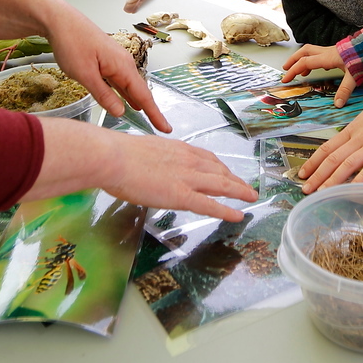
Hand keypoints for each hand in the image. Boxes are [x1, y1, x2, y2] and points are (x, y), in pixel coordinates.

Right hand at [28, 120, 256, 220]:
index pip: (205, 157)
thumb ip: (151, 159)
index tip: (227, 171)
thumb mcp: (140, 149)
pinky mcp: (181, 195)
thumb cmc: (116, 154)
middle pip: (218, 170)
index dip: (219, 166)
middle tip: (246, 187)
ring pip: (221, 185)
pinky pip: (210, 204)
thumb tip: (147, 165)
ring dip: (238, 191)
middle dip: (234, 179)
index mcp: (176, 148)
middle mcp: (187, 160)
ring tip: (251, 197)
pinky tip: (238, 214)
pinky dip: (227, 210)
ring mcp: (186, 177)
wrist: (111, 157)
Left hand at [42, 6, 171, 132]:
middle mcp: (123, 62)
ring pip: (129, 86)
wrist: (61, 20)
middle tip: (161, 128)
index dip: (155, 114)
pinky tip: (126, 101)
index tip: (166, 128)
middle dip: (151, 110)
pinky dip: (126, 93)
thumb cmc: (71, 42)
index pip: (143, 96)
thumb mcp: (85, 74)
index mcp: (122, 66)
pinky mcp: (106, 60)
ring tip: (148, 118)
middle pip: (140, 91)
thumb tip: (121, 111)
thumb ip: (103, 95)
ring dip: (138, 102)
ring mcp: (115, 60)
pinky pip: (120, 80)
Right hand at [280, 44, 357, 104]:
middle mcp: (327, 52)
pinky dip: (313, 60)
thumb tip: (338, 104)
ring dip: (302, 59)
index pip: (305, 62)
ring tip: (300, 71)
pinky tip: (317, 68)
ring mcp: (331, 50)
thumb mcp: (354, 76)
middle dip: (292, 60)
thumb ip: (345, 89)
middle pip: (304, 52)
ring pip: (311, 51)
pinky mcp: (337, 50)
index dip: (293, 70)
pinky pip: (319, 53)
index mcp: (327, 57)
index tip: (286, 79)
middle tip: (285, 70)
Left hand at [297, 93, 362, 192]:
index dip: (313, 162)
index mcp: (351, 131)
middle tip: (306, 189)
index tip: (302, 173)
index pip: (326, 148)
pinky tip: (353, 189)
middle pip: (332, 159)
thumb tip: (346, 151)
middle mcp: (357, 139)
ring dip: (332, 180)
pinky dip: (362, 178)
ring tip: (321, 192)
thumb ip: (356, 137)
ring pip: (348, 164)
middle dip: (317, 176)